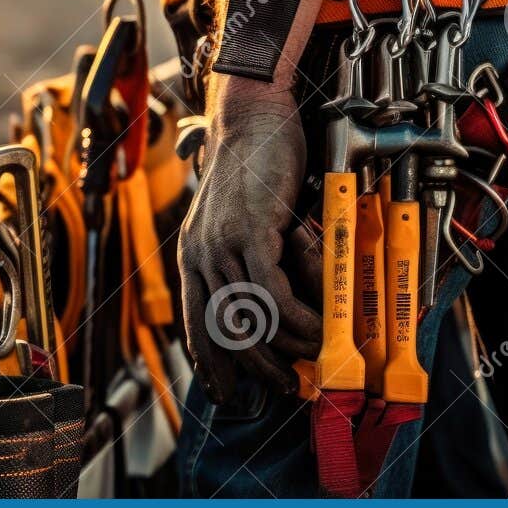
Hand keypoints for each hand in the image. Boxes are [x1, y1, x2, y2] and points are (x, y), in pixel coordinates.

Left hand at [178, 72, 322, 403]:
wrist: (251, 118)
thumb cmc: (253, 166)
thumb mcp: (240, 219)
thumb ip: (244, 256)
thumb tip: (271, 300)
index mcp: (191, 255)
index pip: (195, 322)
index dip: (211, 362)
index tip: (225, 390)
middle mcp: (199, 254)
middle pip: (223, 330)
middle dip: (254, 368)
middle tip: (284, 387)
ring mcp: (221, 244)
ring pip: (250, 316)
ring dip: (286, 347)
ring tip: (312, 359)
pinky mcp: (249, 233)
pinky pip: (272, 292)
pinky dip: (297, 317)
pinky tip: (316, 330)